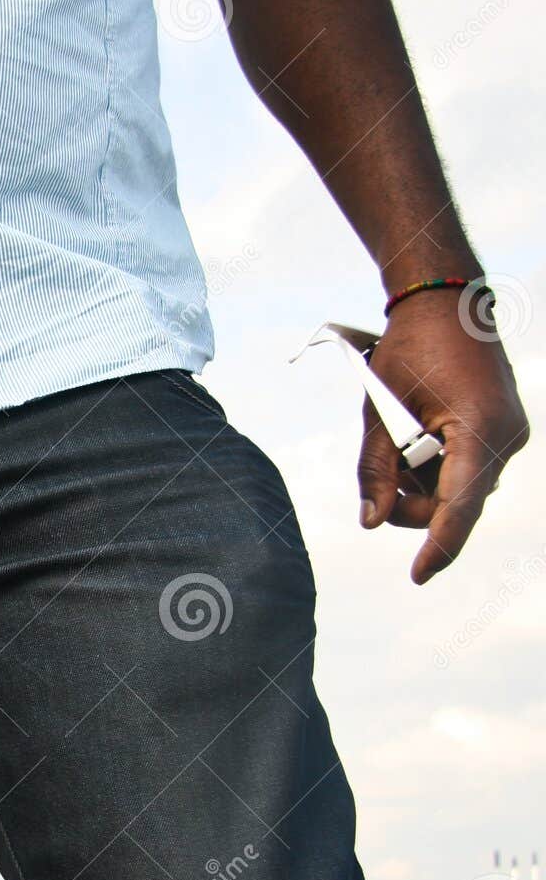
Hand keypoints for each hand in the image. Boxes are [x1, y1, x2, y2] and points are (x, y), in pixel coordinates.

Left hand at [357, 288, 529, 583]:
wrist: (445, 304)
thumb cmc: (408, 349)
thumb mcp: (378, 410)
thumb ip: (375, 469)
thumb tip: (371, 521)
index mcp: (480, 430)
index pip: (461, 505)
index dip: (439, 545)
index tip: (418, 576)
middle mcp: (505, 438)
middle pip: (453, 504)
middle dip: (411, 501)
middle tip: (380, 473)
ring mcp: (509, 436)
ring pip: (457, 490)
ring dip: (420, 480)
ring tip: (397, 436)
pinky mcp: (502, 431)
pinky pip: (465, 468)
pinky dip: (434, 466)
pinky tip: (416, 434)